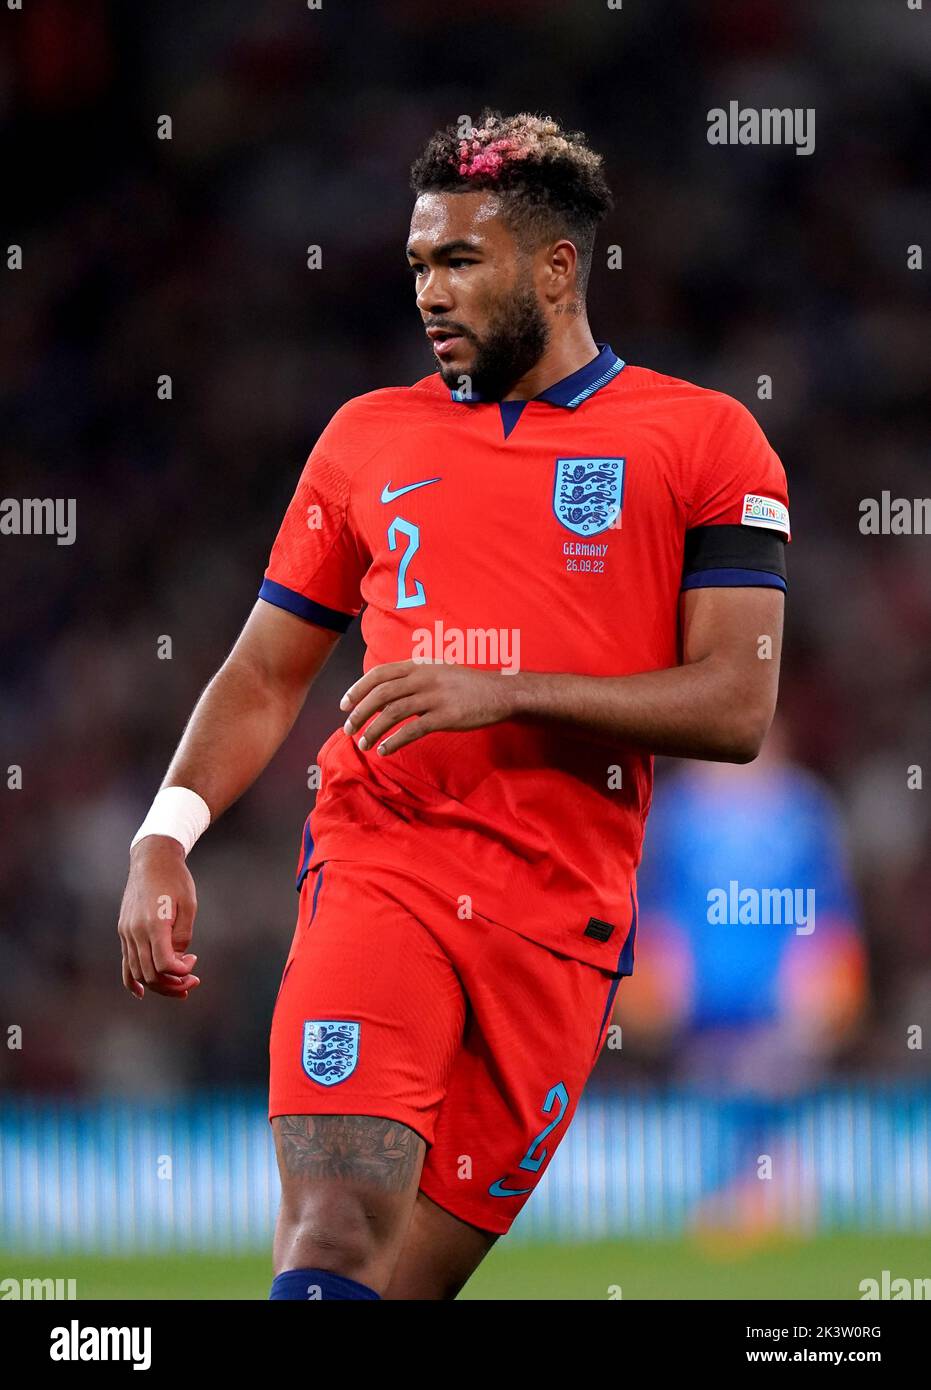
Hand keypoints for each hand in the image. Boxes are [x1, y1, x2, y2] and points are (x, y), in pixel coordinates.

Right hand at [117, 836, 201, 999]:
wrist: (151, 860)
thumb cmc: (175, 880)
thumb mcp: (189, 906)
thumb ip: (182, 937)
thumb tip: (177, 961)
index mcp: (153, 924)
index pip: (164, 964)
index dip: (181, 972)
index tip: (194, 961)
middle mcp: (135, 932)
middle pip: (150, 974)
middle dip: (173, 984)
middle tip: (193, 980)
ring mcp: (126, 933)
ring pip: (138, 972)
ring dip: (159, 984)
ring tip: (180, 984)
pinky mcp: (124, 931)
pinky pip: (125, 963)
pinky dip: (133, 981)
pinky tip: (142, 992)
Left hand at [340, 660, 520, 755]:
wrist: (500, 693)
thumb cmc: (466, 685)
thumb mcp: (437, 671)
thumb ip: (411, 679)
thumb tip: (383, 694)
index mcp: (419, 665)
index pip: (379, 674)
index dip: (358, 689)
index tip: (344, 705)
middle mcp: (423, 678)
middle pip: (381, 694)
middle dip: (360, 713)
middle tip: (348, 729)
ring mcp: (435, 696)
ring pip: (393, 713)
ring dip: (373, 730)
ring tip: (363, 744)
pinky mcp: (446, 717)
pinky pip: (413, 730)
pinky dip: (394, 741)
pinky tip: (385, 750)